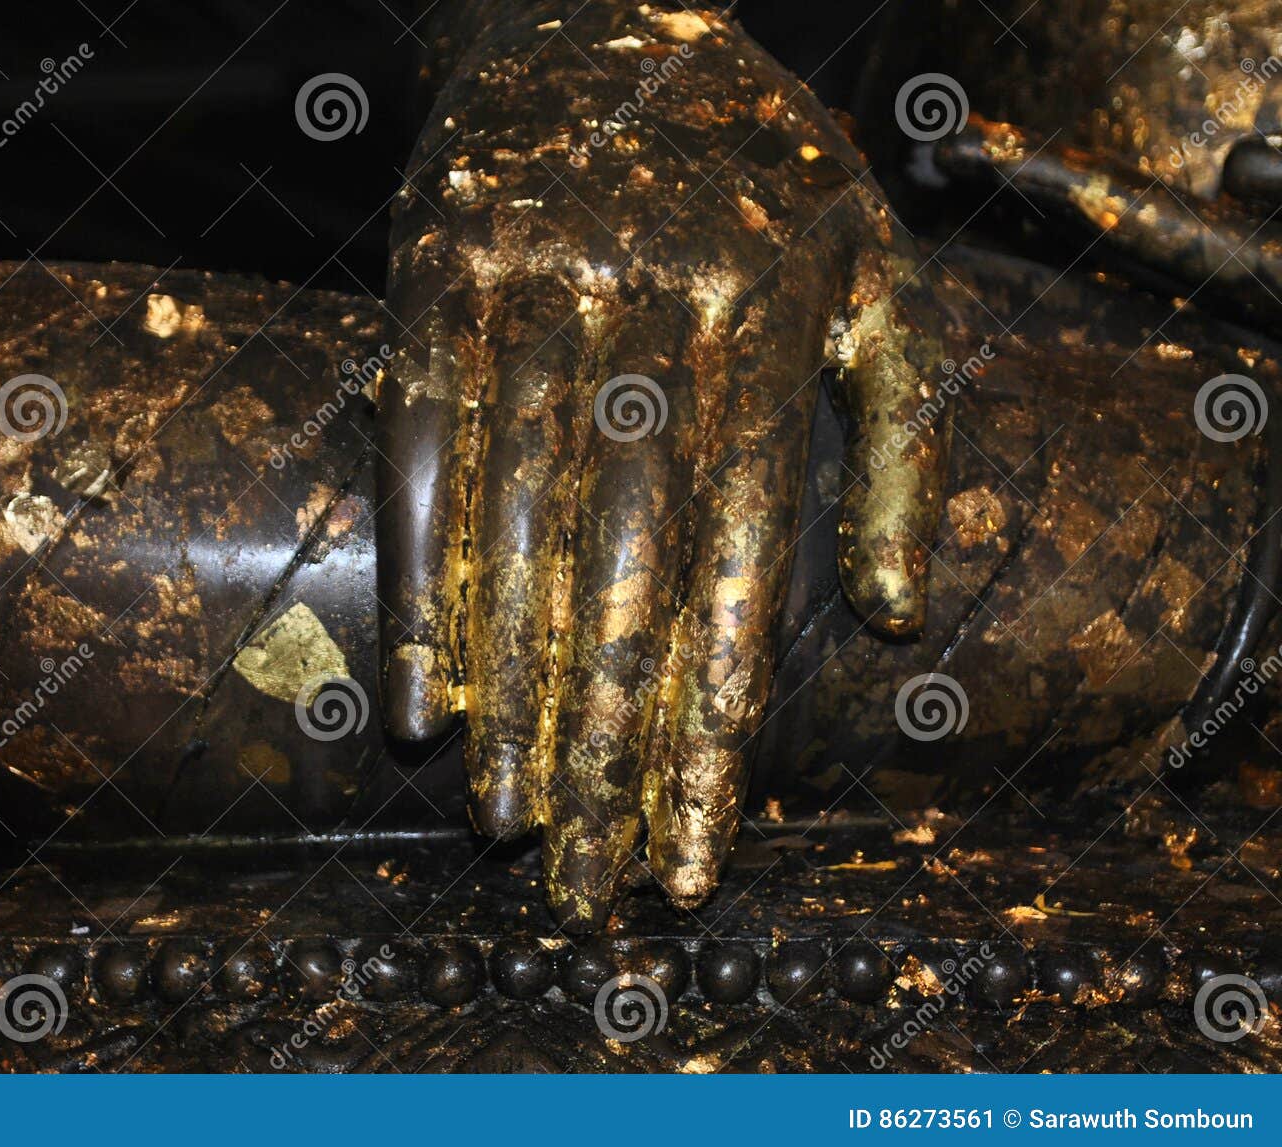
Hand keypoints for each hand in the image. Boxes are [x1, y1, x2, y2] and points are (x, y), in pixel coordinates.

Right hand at [377, 2, 949, 927]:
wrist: (589, 12)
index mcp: (772, 326)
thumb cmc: (750, 163)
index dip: (717, 723)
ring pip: (520, 538)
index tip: (695, 853)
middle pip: (626, 577)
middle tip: (591, 884)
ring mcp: (529, 297)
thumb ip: (901, 441)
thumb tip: (892, 616)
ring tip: (514, 827)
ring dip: (515, 699)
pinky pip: (419, 458)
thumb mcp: (876, 268)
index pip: (749, 567)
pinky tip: (425, 704)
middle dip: (609, 748)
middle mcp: (650, 320)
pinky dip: (420, 590)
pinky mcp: (431, 282)